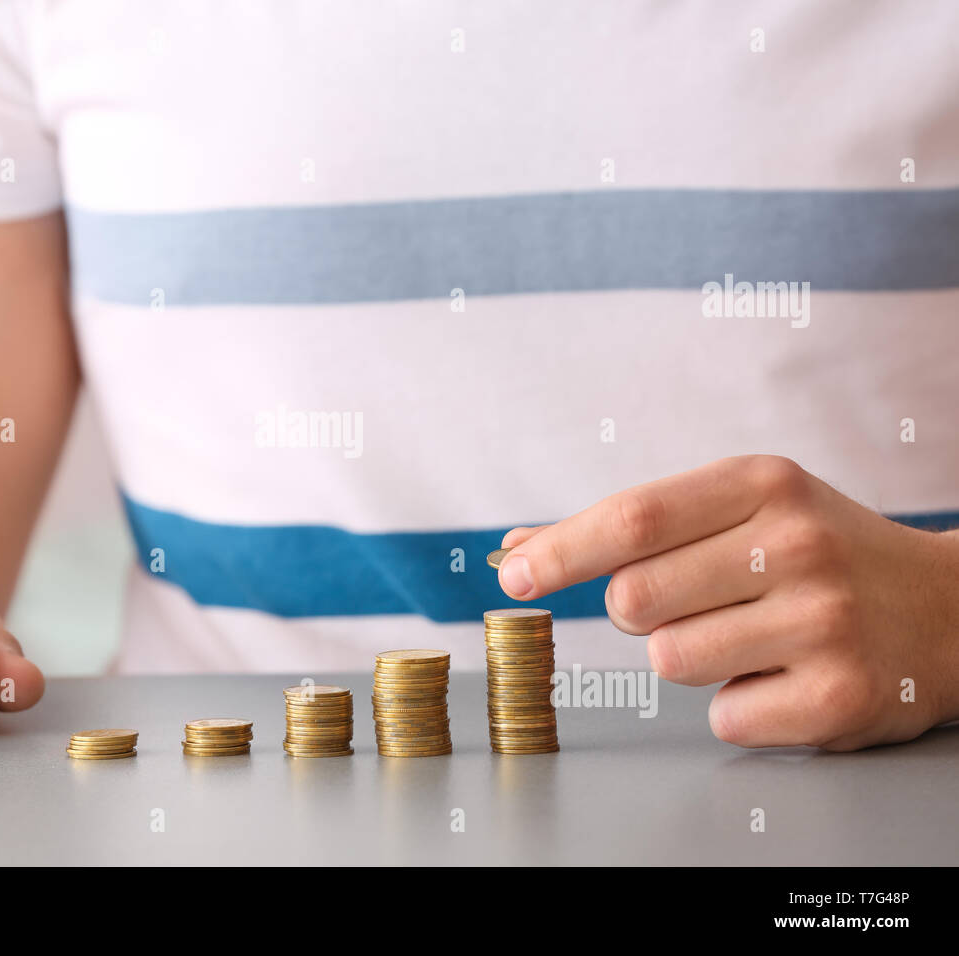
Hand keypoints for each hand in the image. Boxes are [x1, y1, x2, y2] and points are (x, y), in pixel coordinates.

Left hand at [497, 455, 958, 749]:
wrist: (947, 610)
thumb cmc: (816, 553)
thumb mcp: (745, 507)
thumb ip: (637, 526)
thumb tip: (517, 548)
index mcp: (764, 485)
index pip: (635, 516)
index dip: (562, 549)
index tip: (509, 573)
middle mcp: (798, 546)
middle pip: (636, 597)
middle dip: (637, 610)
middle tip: (692, 601)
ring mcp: (823, 623)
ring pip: (670, 660)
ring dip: (690, 658)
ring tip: (751, 636)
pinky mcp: (838, 697)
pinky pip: (723, 717)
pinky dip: (740, 705)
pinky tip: (785, 676)